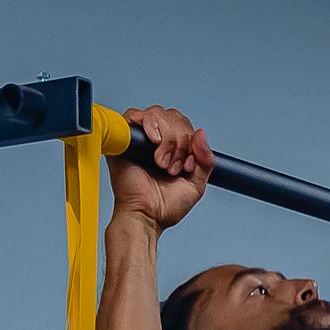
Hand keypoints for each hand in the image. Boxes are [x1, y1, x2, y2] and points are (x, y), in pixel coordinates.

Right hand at [109, 104, 213, 230]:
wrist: (146, 216)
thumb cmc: (165, 207)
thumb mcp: (196, 184)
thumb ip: (205, 160)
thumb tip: (201, 133)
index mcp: (171, 149)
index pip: (184, 125)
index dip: (190, 140)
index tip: (187, 165)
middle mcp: (155, 141)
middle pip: (173, 117)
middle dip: (180, 140)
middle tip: (173, 167)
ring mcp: (139, 139)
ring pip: (158, 114)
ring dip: (167, 138)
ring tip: (162, 163)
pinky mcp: (123, 138)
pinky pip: (134, 115)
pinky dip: (149, 123)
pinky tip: (155, 141)